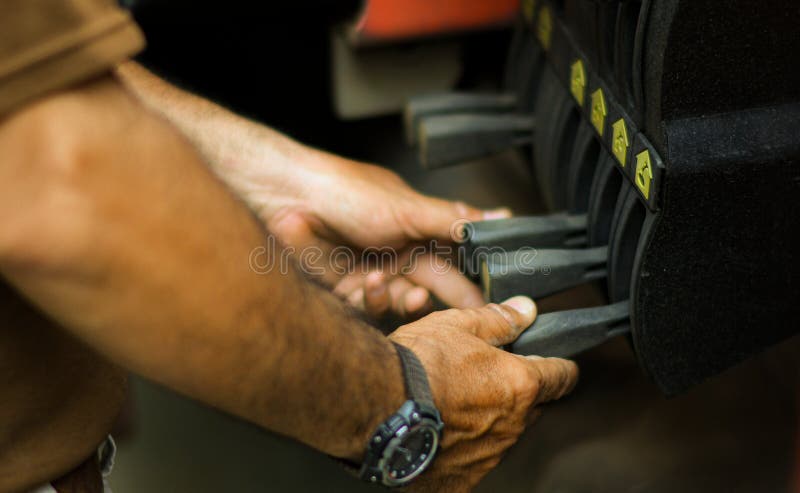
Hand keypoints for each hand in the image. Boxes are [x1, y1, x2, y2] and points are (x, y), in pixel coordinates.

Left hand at [261, 152, 509, 317]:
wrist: (289, 202)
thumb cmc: (347, 193)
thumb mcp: (409, 207)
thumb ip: (456, 219)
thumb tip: (503, 216)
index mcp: (418, 229)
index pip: (457, 257)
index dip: (475, 276)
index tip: (495, 297)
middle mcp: (399, 252)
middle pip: (435, 286)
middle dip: (449, 301)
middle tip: (467, 316)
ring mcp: (374, 272)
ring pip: (404, 302)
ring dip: (407, 301)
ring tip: (407, 292)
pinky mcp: (348, 291)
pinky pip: (372, 308)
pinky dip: (375, 299)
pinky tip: (371, 284)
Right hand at [388, 296, 578, 491]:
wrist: (376, 406)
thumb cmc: (417, 364)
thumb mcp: (458, 325)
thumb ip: (498, 320)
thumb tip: (525, 311)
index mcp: (519, 384)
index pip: (561, 377)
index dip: (561, 368)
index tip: (560, 366)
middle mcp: (511, 425)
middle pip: (532, 407)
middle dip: (518, 393)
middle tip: (488, 377)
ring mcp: (489, 456)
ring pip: (503, 434)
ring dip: (490, 420)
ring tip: (454, 402)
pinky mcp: (463, 479)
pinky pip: (475, 461)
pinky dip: (464, 447)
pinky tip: (442, 430)